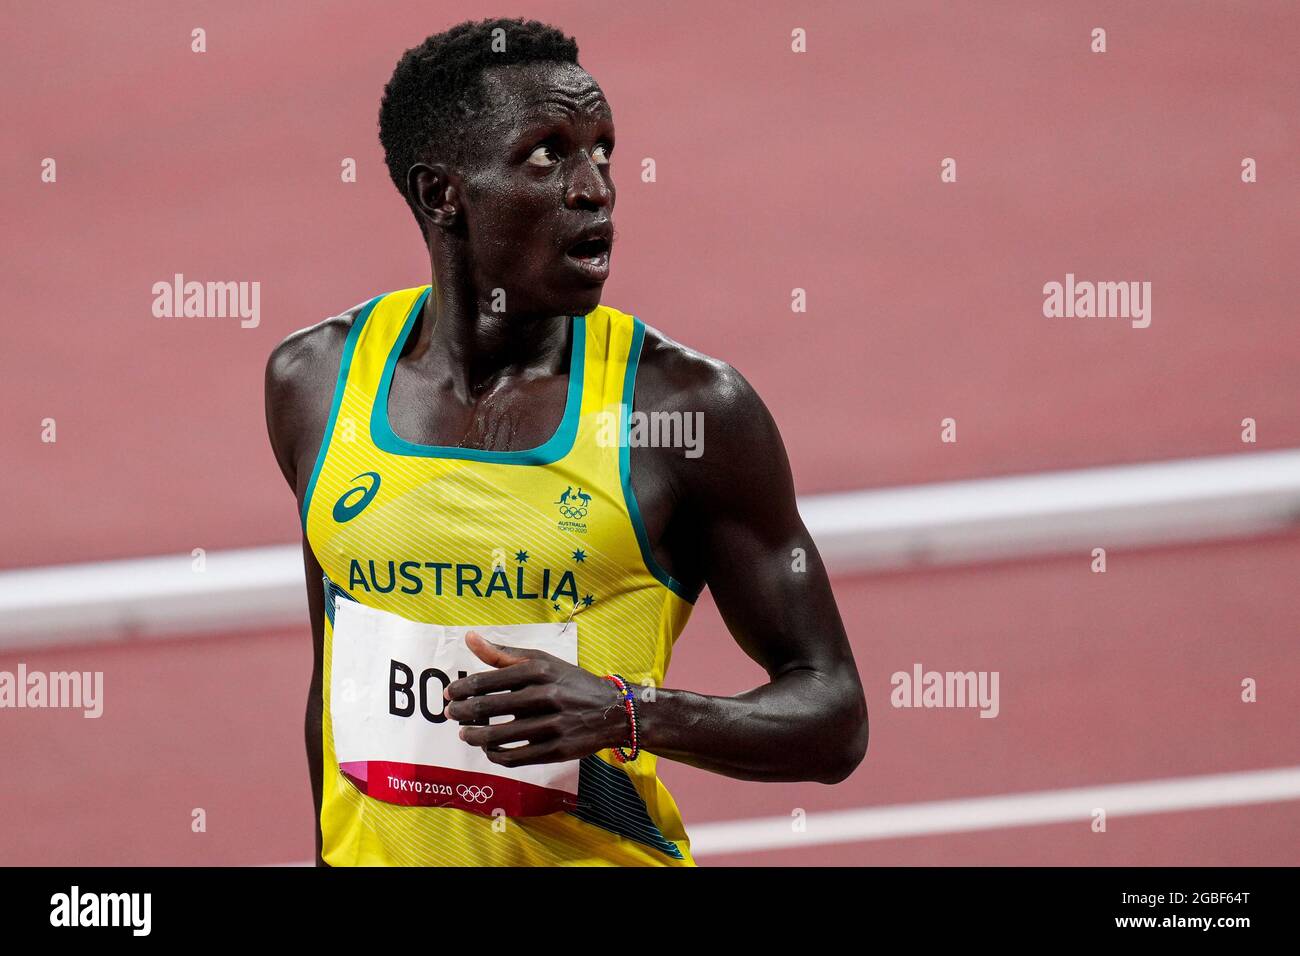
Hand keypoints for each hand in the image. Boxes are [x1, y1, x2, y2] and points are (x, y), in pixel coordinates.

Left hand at [443, 632, 628, 766]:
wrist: (612, 710)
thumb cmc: (570, 682)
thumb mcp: (542, 661)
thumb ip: (504, 653)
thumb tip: (470, 637)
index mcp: (539, 670)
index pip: (489, 680)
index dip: (464, 688)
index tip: (451, 693)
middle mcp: (545, 695)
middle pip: (489, 708)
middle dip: (463, 712)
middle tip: (451, 714)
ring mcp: (551, 725)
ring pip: (499, 736)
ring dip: (474, 736)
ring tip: (464, 734)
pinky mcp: (556, 750)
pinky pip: (515, 757)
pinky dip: (495, 755)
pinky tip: (489, 749)